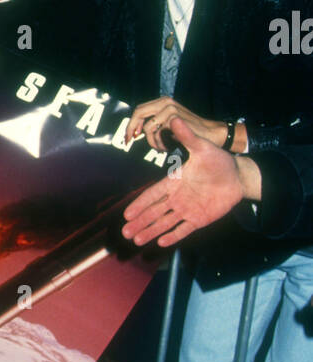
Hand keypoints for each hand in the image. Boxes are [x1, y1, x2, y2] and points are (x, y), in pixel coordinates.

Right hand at [121, 117, 259, 247]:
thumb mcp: (201, 147)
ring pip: (165, 223)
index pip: (153, 194)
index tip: (127, 213)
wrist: (237, 175)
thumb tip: (173, 118)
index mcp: (174, 182)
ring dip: (151, 231)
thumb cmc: (218, 160)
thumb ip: (187, 136)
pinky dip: (173, 236)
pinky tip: (160, 243)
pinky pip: (184, 230)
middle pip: (155, 212)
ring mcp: (188, 209)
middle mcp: (177, 198)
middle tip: (124, 232)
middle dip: (140, 222)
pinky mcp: (200, 219)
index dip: (140, 204)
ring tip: (136, 241)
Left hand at [126, 97, 232, 152]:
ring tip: (162, 148)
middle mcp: (165, 102)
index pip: (140, 109)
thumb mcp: (170, 123)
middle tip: (129, 141)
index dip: (131, 123)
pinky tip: (169, 147)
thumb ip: (155, 122)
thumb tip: (134, 131)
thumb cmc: (189, 132)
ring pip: (147, 128)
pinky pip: (158, 134)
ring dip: (152, 142)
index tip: (129, 136)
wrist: (211, 134)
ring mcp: (170, 108)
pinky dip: (161, 144)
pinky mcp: (174, 117)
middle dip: (130, 129)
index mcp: (163, 102)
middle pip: (138, 113)